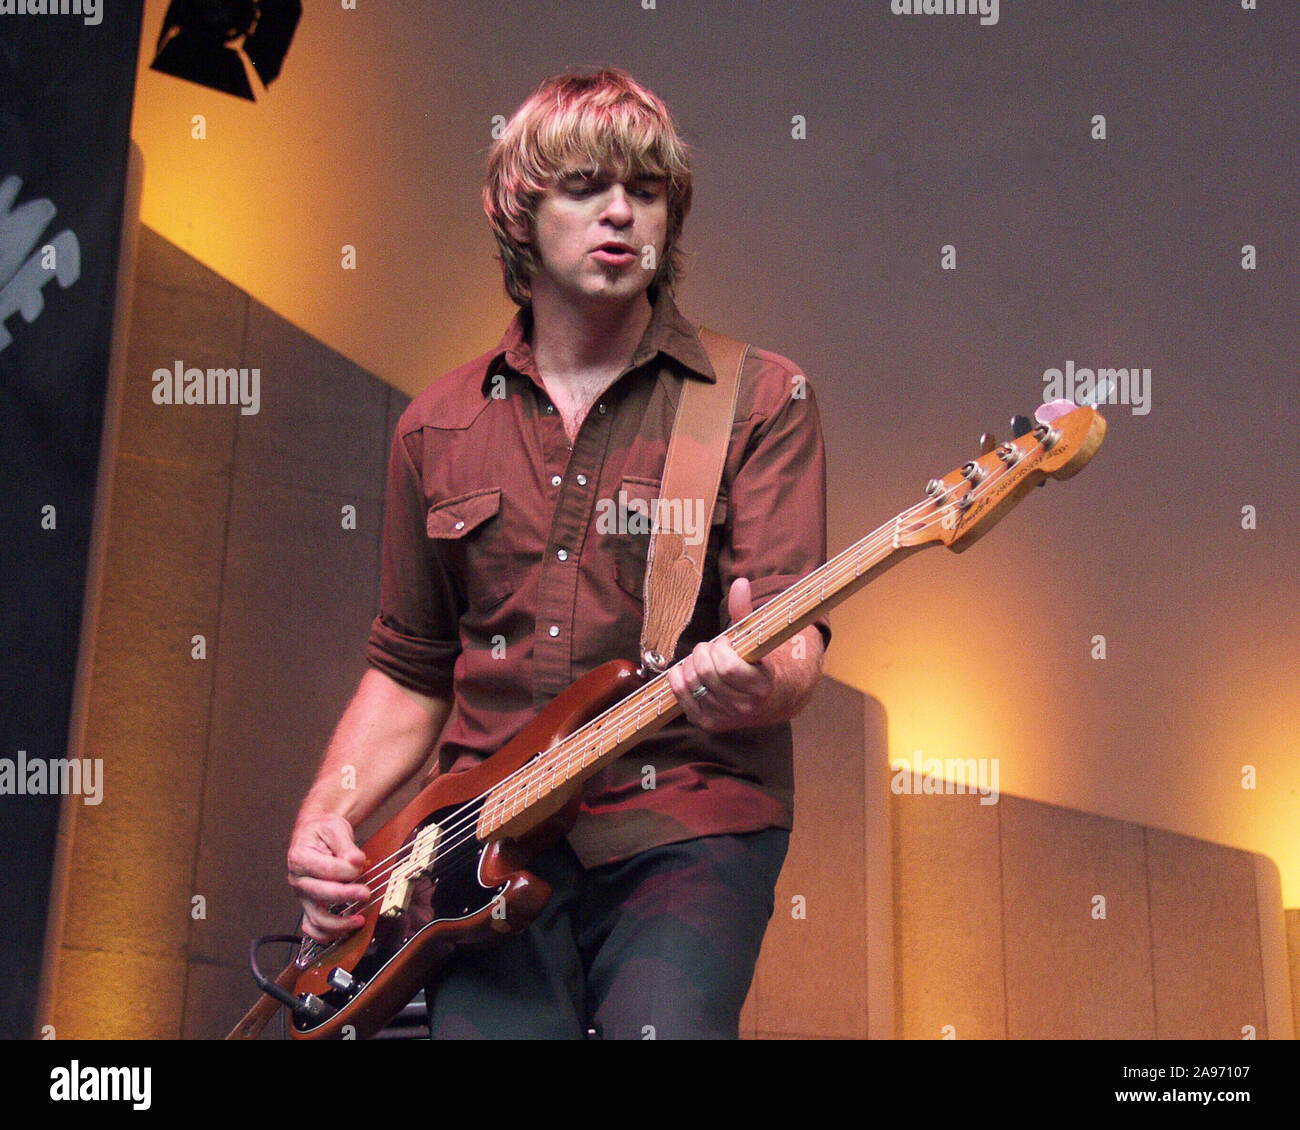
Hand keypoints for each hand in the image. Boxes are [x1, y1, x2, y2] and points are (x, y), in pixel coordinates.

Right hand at [286, 813, 371, 942]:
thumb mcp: (335, 828)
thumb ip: (346, 845)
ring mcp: (303, 895)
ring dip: (339, 923)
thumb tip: (356, 861)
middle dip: (347, 896)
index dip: (347, 869)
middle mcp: (298, 879)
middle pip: (321, 895)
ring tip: (359, 920)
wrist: (315, 833)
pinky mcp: (310, 905)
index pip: (326, 870)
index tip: (360, 863)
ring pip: (316, 919)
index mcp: (299, 858)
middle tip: (366, 893)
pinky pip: (314, 928)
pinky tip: (345, 929)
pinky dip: (327, 934)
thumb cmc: (323, 831)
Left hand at [667, 577, 780, 731]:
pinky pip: (680, 696)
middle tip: (710, 647)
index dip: (720, 648)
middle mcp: (744, 706)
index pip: (728, 667)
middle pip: (705, 672)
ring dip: (690, 664)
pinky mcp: (707, 723)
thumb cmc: (755, 663)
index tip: (725, 641)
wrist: (767, 700)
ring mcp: (725, 718)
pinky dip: (677, 678)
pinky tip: (687, 670)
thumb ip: (744, 612)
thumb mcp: (754, 639)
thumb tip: (739, 583)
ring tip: (702, 659)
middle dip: (702, 652)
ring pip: (691, 683)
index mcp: (761, 685)